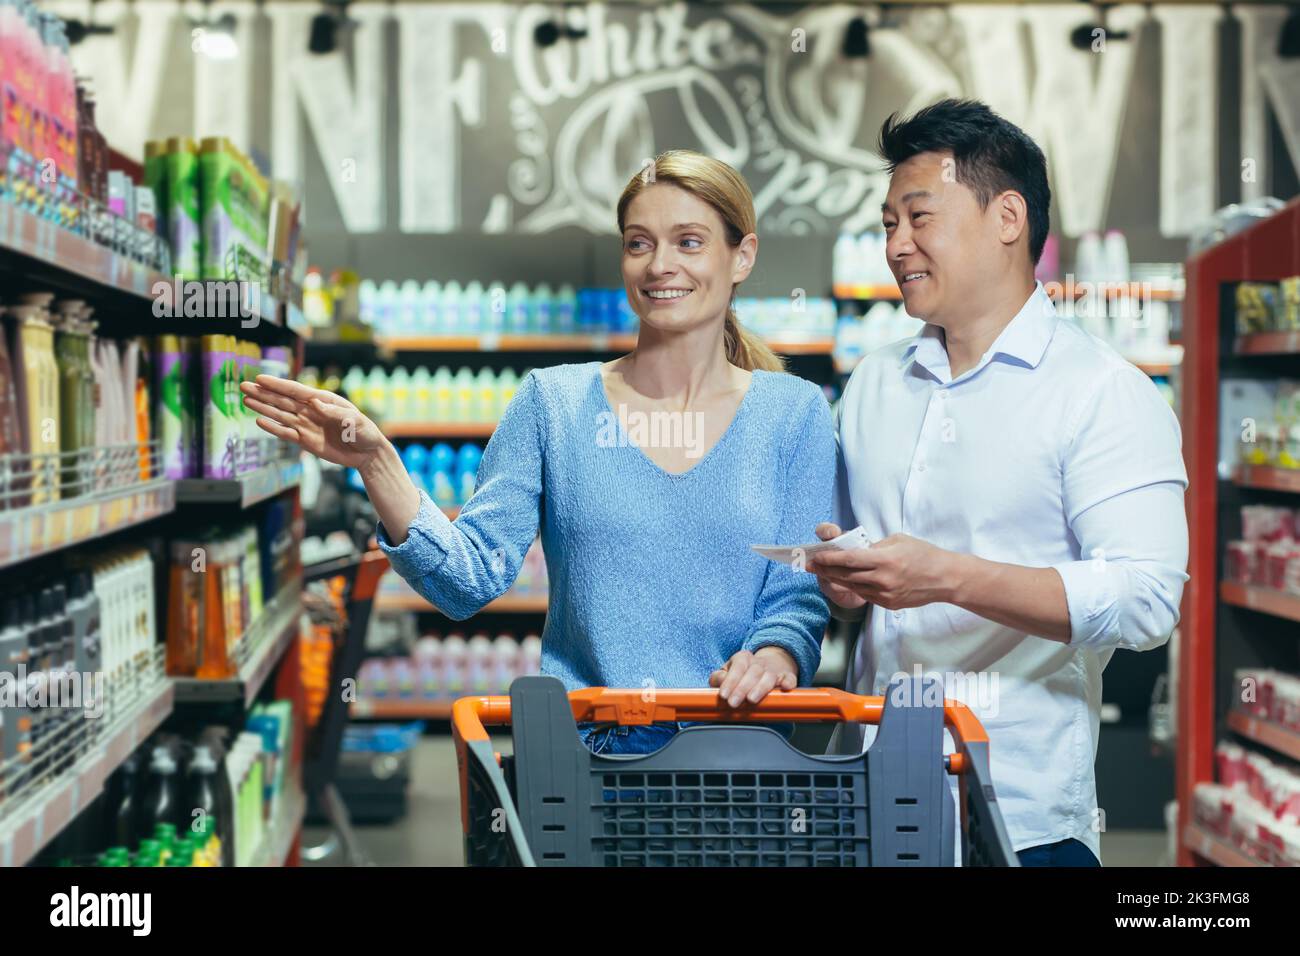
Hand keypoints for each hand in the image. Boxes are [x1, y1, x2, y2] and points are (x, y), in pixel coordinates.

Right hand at [240, 375, 388, 470]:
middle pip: (283, 400)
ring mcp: (307, 425)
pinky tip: (259, 421)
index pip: (296, 390)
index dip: (277, 384)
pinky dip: (273, 428)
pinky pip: (286, 433)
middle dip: (263, 393)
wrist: (368, 454)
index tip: (259, 379)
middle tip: (243, 386)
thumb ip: (335, 412)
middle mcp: (311, 410)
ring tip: (245, 400)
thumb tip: (314, 403)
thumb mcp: (355, 421)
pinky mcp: (306, 441)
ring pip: (280, 414)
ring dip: (263, 407)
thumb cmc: (365, 432)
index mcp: (323, 400)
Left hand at [709, 647, 796, 707]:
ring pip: (769, 676)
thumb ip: (718, 678)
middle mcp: (759, 662)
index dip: (730, 681)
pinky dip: (788, 682)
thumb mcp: (725, 672)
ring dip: (760, 688)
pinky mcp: (786, 677)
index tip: (723, 695)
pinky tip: (784, 688)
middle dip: (742, 688)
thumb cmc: (741, 674)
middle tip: (733, 703)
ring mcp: (774, 670)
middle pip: (753, 672)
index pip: (738, 666)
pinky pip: (789, 678)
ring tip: (751, 700)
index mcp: (743, 658)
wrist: (766, 667)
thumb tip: (719, 682)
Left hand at [807, 533, 960, 610]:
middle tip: (810, 565)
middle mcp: (883, 579)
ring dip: (835, 580)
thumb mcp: (897, 540)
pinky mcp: (888, 604)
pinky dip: (852, 587)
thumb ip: (874, 546)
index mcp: (885, 560)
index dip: (829, 558)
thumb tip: (854, 548)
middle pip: (845, 575)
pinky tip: (843, 581)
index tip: (816, 556)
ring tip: (822, 572)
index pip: (849, 560)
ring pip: (852, 587)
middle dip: (825, 570)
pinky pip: (864, 594)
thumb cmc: (923, 554)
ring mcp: (885, 594)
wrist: (945, 578)